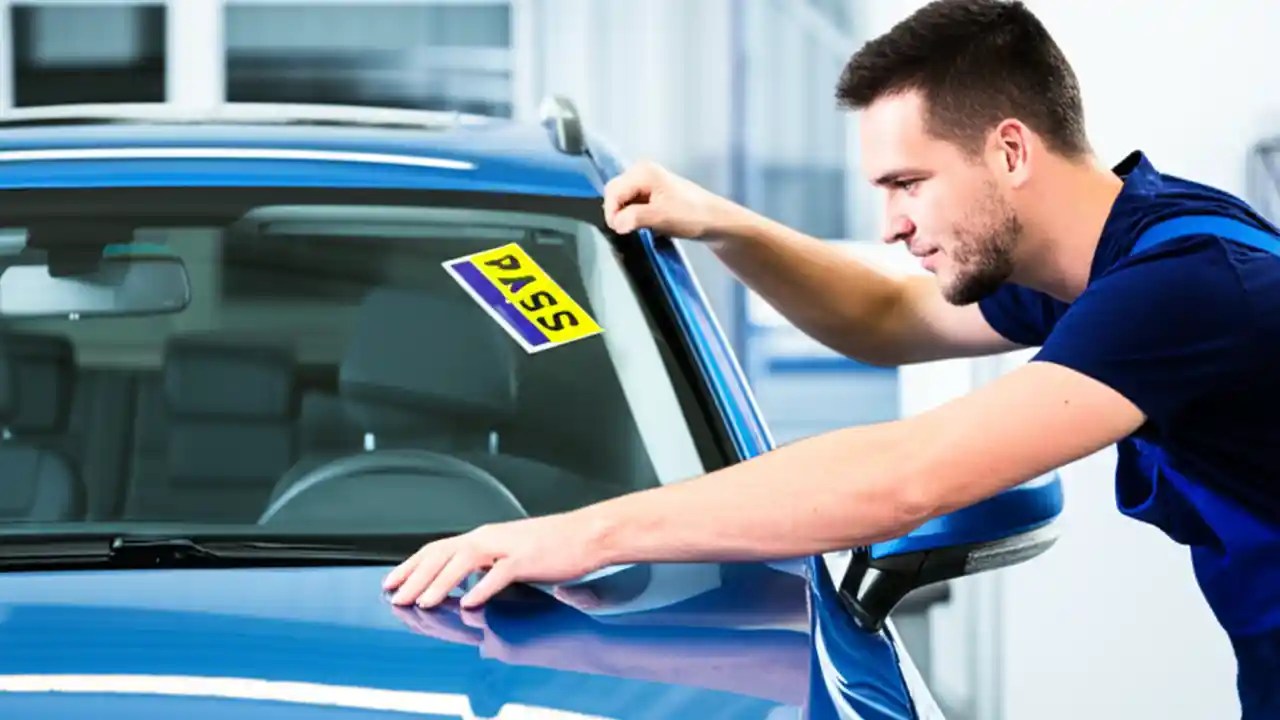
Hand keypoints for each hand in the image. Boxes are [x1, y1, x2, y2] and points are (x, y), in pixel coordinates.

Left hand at [382, 513, 609, 608]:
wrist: (588, 534)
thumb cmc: (553, 546)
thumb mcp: (511, 554)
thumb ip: (487, 567)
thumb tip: (468, 584)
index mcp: (484, 536)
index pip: (437, 549)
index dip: (411, 566)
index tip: (391, 583)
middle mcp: (490, 537)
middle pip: (443, 554)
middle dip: (415, 577)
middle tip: (395, 597)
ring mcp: (508, 546)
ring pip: (464, 561)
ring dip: (440, 582)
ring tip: (422, 602)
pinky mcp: (528, 558)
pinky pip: (500, 574)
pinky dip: (482, 589)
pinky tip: (469, 604)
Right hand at [602, 160, 737, 237]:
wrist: (714, 220)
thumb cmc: (691, 215)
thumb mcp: (661, 217)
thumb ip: (636, 217)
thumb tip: (616, 223)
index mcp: (642, 172)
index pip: (613, 191)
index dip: (612, 213)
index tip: (619, 231)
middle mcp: (641, 171)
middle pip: (614, 193)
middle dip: (617, 212)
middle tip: (628, 231)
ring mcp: (646, 181)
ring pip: (622, 199)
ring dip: (625, 215)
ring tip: (638, 228)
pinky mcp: (650, 192)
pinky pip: (631, 203)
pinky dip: (632, 214)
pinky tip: (643, 224)